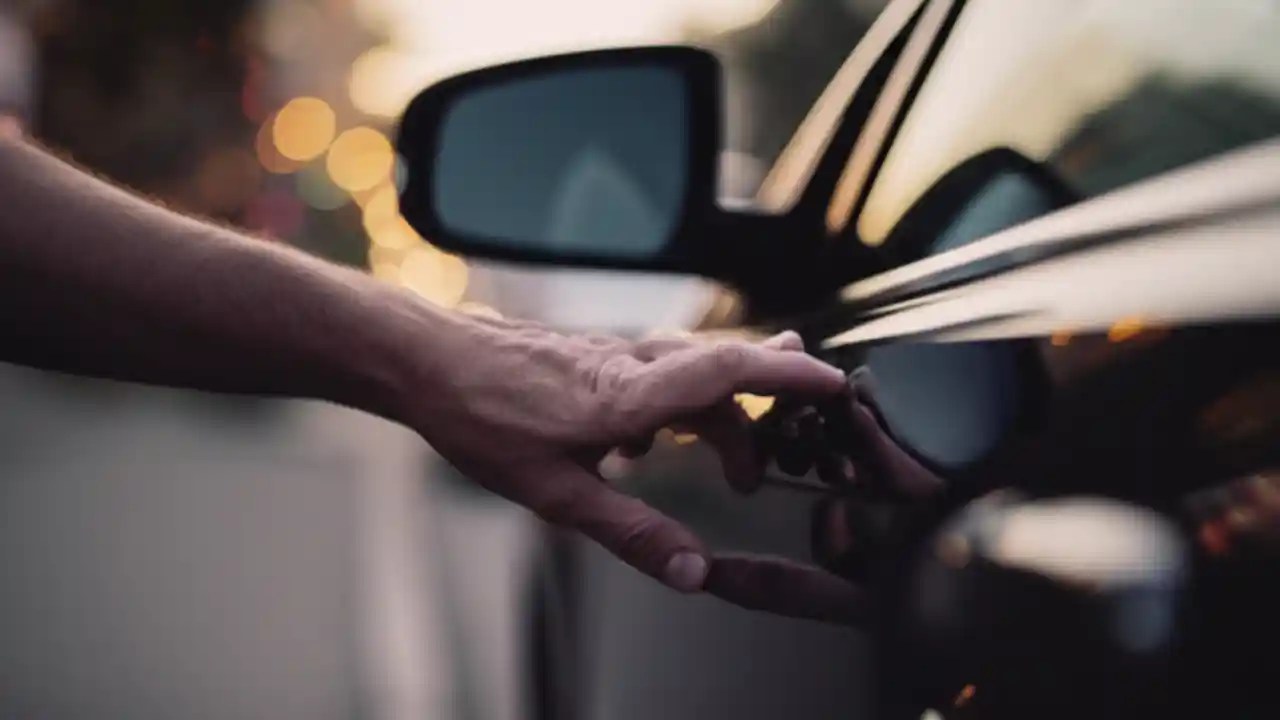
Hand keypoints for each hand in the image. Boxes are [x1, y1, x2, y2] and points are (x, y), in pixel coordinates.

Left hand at [398, 310, 863, 620]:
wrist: (427, 360)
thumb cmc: (481, 418)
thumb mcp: (554, 494)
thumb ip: (631, 531)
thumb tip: (694, 571)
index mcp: (628, 396)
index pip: (729, 370)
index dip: (789, 372)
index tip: (834, 381)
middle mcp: (630, 364)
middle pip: (721, 376)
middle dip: (757, 415)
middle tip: (756, 474)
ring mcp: (612, 355)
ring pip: (690, 372)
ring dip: (715, 413)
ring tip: (720, 461)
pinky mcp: (595, 357)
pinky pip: (658, 372)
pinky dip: (675, 405)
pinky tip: (645, 442)